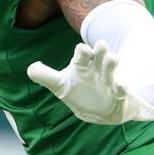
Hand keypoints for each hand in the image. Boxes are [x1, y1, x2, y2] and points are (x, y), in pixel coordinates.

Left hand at [28, 39, 153, 125]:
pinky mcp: (119, 94)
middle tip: (101, 45)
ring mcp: (109, 80)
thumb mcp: (59, 84)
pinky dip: (123, 88)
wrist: (100, 109)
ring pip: (112, 67)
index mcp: (83, 64)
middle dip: (101, 49)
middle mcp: (97, 68)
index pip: (82, 52)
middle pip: (100, 54)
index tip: (83, 51)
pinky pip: (123, 89)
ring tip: (114, 58)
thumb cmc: (79, 90)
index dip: (82, 51)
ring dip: (112, 62)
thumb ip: (44, 76)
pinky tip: (123, 89)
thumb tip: (30, 68)